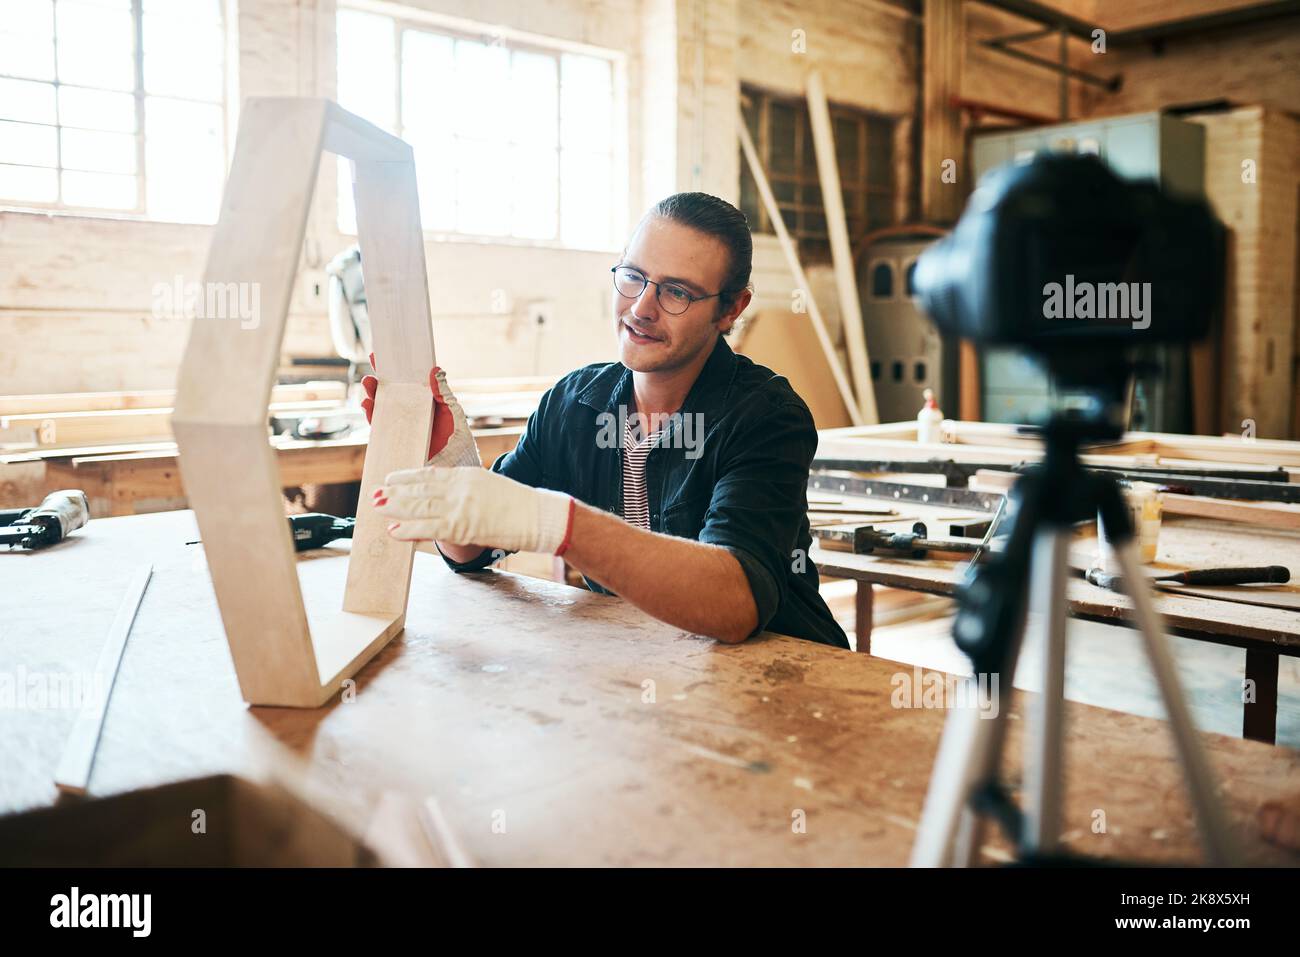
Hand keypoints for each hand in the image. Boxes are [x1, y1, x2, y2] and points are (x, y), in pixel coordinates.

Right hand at [361, 353, 479, 466]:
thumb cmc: (454, 432)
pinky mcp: (393, 436)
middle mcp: (406, 408)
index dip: (392, 367)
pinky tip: (368, 404)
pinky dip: (371, 414)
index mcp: (419, 398)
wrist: (452, 459)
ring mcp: (399, 421)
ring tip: (368, 383)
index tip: (381, 354)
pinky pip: (378, 424)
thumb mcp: (450, 409)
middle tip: (373, 366)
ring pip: (379, 404)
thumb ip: (442, 391)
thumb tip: (435, 369)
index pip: (403, 379)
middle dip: (378, 377)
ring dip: (371, 392)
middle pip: (387, 390)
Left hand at [373, 466, 574, 554]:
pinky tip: (394, 531)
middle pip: (419, 489)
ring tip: (377, 507)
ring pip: (419, 507)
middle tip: (374, 493)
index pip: (429, 474)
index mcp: (467, 475)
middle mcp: (460, 487)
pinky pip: (428, 528)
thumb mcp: (489, 487)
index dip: (407, 477)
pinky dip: (408, 530)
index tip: (390, 477)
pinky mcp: (463, 527)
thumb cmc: (518, 505)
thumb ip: (466, 489)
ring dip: (396, 508)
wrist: (538, 515)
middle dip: (395, 492)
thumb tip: (446, 496)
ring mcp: (460, 506)